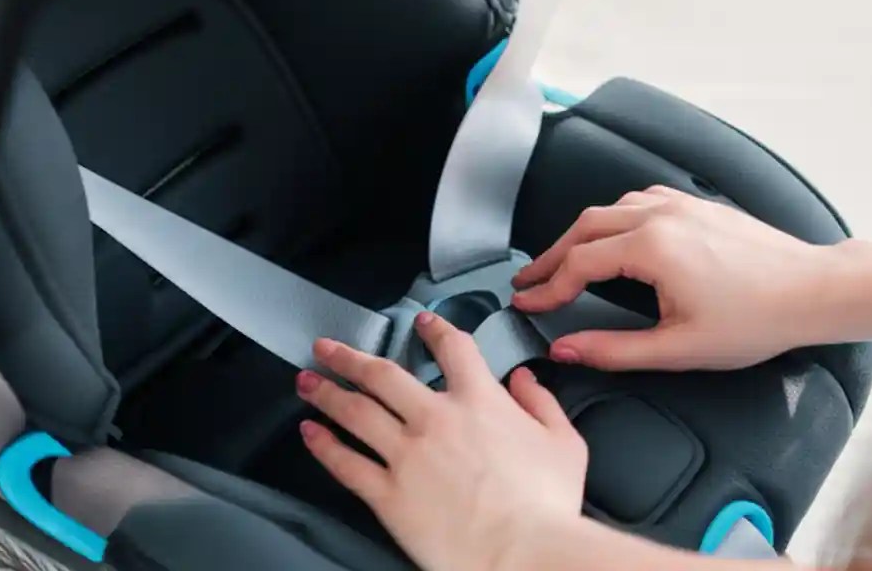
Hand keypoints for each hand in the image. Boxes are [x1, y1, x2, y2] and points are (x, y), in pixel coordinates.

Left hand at [295, 313, 587, 570]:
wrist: (523, 552)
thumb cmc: (548, 504)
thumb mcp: (564, 443)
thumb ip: (542, 403)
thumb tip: (525, 379)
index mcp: (480, 401)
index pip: (452, 349)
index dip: (434, 330)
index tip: (420, 323)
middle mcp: (435, 419)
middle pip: (381, 375)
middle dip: (349, 356)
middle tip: (328, 347)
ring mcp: (406, 455)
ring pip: (354, 412)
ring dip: (326, 392)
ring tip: (307, 381)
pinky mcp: (387, 495)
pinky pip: (345, 464)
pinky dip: (323, 446)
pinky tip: (310, 433)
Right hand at [510, 185, 847, 370]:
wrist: (812, 290)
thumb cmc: (755, 321)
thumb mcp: (679, 348)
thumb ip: (614, 350)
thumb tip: (565, 349)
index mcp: (651, 247)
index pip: (579, 264)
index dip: (547, 288)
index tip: (527, 307)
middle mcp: (660, 215)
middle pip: (585, 228)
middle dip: (551, 256)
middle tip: (528, 281)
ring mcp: (681, 205)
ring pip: (611, 209)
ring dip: (580, 234)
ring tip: (562, 261)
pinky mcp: (699, 206)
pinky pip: (641, 200)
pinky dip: (614, 217)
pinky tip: (614, 236)